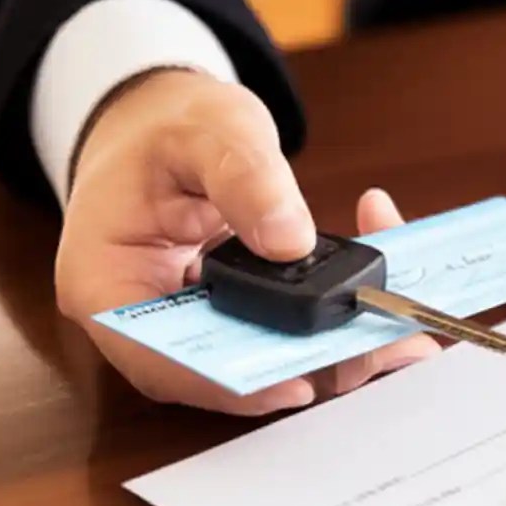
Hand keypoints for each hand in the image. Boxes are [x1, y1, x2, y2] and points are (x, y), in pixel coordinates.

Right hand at [54, 68, 439, 414]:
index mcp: (105, 285)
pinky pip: (283, 332)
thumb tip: (288, 239)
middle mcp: (147, 320)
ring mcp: (195, 323)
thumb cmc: (165, 125)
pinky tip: (382, 296)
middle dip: (305, 369)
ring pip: (263, 359)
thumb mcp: (204, 128)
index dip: (228, 384)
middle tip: (376, 355)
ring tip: (400, 339)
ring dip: (332, 351)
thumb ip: (244, 176)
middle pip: (223, 370)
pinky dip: (333, 320)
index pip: (158, 361)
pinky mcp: (236, 316)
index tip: (294, 382)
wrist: (165, 121)